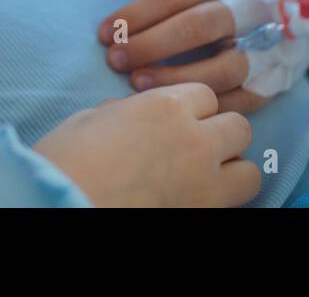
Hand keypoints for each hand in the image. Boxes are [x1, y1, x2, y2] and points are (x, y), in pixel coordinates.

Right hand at [32, 83, 259, 206]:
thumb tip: (133, 115)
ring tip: (204, 182)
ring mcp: (205, 181)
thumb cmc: (63, 163)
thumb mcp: (90, 121)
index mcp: (164, 106)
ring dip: (231, 172)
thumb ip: (126, 113)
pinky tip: (199, 201)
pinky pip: (239, 202)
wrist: (59, 205)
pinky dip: (227, 201)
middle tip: (194, 153)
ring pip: (248, 168)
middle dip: (219, 138)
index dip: (192, 111)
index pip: (205, 96)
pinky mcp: (207, 212)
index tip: (178, 125)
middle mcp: (194, 138)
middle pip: (237, 126)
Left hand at [97, 0, 308, 112]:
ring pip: (223, 65)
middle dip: (153, 43)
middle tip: (114, 59)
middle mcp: (252, 9)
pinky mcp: (276, 80)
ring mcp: (268, 46)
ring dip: (178, 78)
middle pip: (199, 25)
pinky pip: (243, 99)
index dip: (139, 12)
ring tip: (137, 85)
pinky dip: (209, 106)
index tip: (105, 31)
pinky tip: (178, 110)